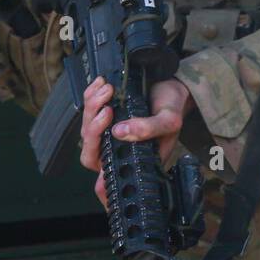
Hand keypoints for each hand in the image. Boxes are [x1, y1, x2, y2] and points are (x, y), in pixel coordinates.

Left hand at [80, 76, 193, 210]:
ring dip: (93, 106)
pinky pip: (87, 109)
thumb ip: (149, 128)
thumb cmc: (172, 107)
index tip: (106, 151)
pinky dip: (90, 94)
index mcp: (134, 159)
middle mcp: (119, 149)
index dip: (100, 174)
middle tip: (107, 109)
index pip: (109, 176)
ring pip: (86, 128)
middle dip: (93, 129)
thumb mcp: (169, 120)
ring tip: (108, 89)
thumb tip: (119, 132)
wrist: (172, 85)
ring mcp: (108, 133)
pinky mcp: (103, 115)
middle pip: (90, 152)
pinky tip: (101, 83)